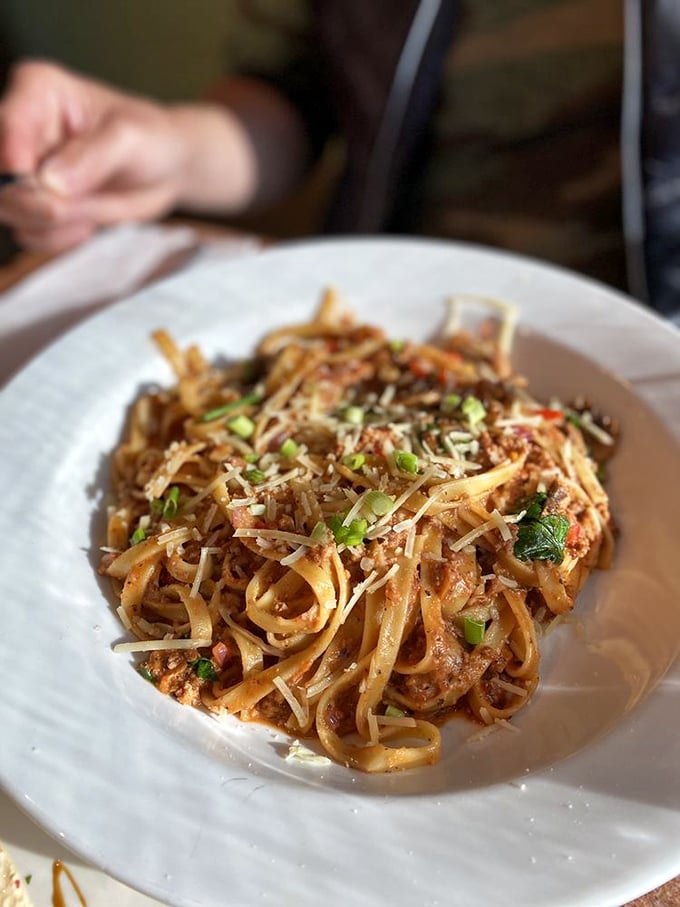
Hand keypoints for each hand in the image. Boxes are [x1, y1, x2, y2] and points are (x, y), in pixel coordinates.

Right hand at [0, 60, 309, 252]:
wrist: (166, 167)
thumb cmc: (151, 139)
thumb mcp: (131, 139)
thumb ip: (92, 158)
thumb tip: (50, 184)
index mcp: (37, 91)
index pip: (7, 127)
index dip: (15, 165)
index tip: (47, 189)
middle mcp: (20, 127)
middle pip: (0, 178)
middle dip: (34, 203)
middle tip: (73, 210)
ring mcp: (22, 169)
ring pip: (8, 210)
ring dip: (50, 224)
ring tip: (91, 210)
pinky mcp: (32, 202)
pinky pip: (28, 233)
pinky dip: (57, 238)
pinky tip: (86, 223)